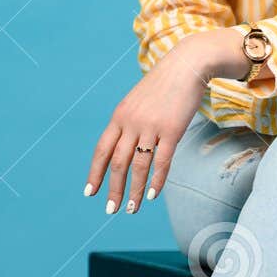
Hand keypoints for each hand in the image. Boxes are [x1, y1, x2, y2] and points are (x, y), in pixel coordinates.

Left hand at [85, 30, 243, 215]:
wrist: (186, 65)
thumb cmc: (164, 86)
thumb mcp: (138, 102)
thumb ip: (129, 123)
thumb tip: (125, 147)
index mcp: (119, 116)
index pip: (102, 150)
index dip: (95, 173)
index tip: (90, 193)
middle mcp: (131, 123)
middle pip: (117, 162)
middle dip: (112, 189)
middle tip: (110, 210)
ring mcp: (151, 127)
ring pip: (138, 166)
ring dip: (133, 190)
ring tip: (131, 209)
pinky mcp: (172, 130)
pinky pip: (162, 161)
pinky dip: (156, 180)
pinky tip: (152, 195)